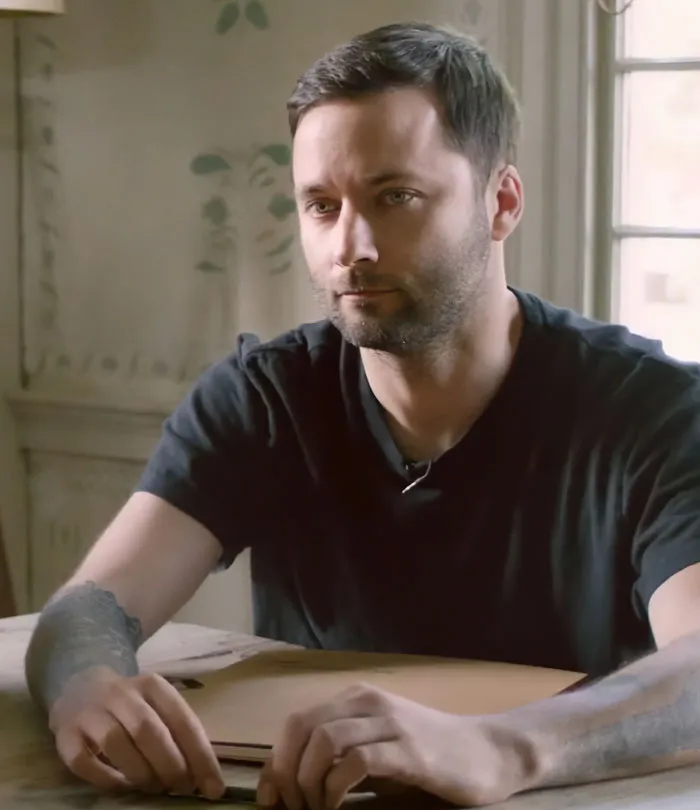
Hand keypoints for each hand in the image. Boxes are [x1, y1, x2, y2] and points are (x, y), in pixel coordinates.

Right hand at [48, 666, 225, 799]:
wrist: (80, 687)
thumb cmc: (131, 704)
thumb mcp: (157, 704)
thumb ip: (177, 732)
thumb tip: (205, 775)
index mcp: (152, 685)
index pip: (182, 720)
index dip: (200, 756)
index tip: (214, 787)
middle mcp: (121, 694)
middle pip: (150, 731)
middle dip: (171, 766)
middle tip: (182, 789)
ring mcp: (90, 712)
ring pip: (117, 744)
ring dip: (141, 773)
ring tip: (155, 788)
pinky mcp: (65, 734)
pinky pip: (84, 762)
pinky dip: (107, 779)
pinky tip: (123, 787)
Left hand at [256, 683, 536, 809]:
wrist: (486, 752)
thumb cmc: (427, 756)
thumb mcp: (374, 753)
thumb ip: (335, 761)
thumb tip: (283, 787)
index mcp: (356, 699)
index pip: (297, 722)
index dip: (277, 761)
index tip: (275, 799)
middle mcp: (368, 703)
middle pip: (302, 727)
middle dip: (287, 772)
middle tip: (296, 808)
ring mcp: (389, 724)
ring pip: (324, 740)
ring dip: (309, 782)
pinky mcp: (409, 750)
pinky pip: (357, 761)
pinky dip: (336, 788)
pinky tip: (338, 807)